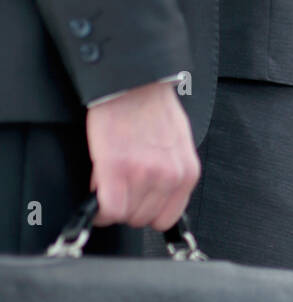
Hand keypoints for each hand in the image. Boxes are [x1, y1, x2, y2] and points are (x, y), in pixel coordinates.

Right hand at [86, 81, 200, 231]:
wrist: (135, 83)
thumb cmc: (154, 107)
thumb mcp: (178, 144)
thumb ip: (171, 172)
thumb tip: (157, 196)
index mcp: (187, 172)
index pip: (167, 218)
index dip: (146, 212)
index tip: (135, 203)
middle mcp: (169, 177)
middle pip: (143, 219)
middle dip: (127, 205)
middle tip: (119, 186)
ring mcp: (144, 174)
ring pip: (124, 216)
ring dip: (112, 203)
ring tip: (109, 178)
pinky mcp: (117, 168)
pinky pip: (108, 210)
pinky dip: (99, 208)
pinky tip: (97, 189)